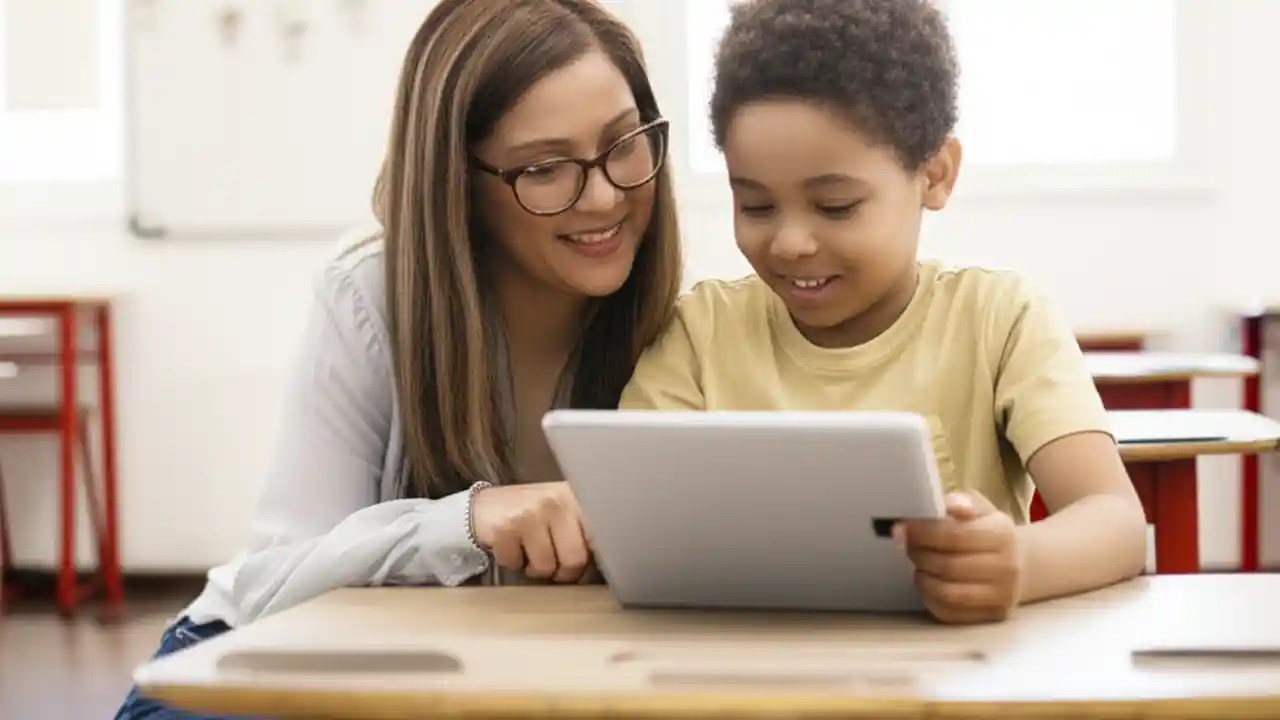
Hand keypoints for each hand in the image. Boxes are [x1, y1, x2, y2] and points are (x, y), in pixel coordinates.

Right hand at [470, 482, 593, 583]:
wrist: (485, 506)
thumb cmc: (532, 516)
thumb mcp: (564, 517)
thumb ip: (586, 535)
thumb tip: (603, 570)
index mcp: (578, 498)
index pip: (602, 538)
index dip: (595, 562)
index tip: (586, 568)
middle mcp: (557, 501)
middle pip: (575, 560)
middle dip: (562, 572)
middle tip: (552, 561)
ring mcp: (531, 512)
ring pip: (546, 567)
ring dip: (535, 569)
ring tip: (529, 551)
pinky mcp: (506, 527)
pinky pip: (516, 565)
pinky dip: (512, 563)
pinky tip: (511, 546)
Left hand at [893, 491, 1023, 623]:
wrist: (1017, 564)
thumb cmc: (987, 531)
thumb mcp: (980, 509)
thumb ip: (962, 503)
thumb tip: (950, 506)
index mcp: (1002, 533)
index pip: (955, 535)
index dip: (923, 533)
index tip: (900, 529)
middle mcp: (1007, 567)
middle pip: (948, 565)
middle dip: (919, 554)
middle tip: (906, 546)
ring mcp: (1002, 595)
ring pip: (947, 593)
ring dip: (923, 579)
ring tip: (918, 565)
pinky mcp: (992, 615)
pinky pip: (950, 613)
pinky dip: (930, 598)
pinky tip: (928, 583)